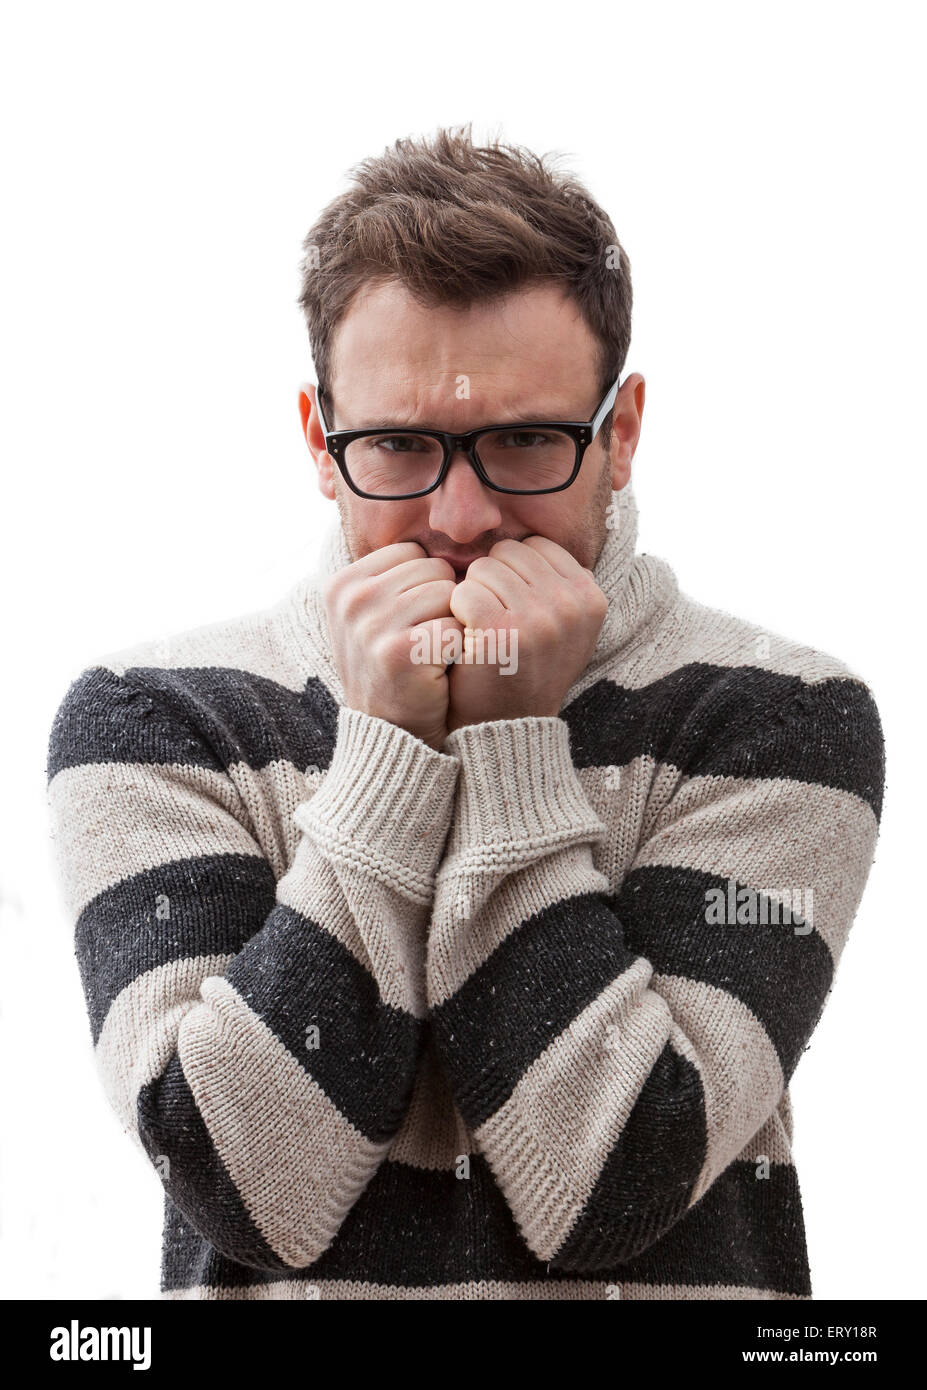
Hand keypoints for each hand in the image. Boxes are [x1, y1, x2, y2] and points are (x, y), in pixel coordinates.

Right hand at [323, 542, 464, 750]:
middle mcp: (351, 598)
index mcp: (343, 582)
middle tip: (425, 643)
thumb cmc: (394, 668)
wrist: (391, 734)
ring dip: (453, 626)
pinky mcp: (399, 651)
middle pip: (435, 569)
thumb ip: (394, 575)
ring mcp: (372, 624)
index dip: (427, 587)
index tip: (412, 623)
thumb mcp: (375, 616)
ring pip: (450, 595)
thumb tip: (443, 525)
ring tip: (432, 655)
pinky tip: (440, 670)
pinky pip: (457, 626)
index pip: (414, 552)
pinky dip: (459, 649)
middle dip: (443, 605)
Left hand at [446, 537, 607, 733]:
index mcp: (591, 597)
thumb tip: (529, 529)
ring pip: (483, 568)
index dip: (514, 574)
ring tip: (483, 633)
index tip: (515, 611)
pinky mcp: (502, 632)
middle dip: (492, 582)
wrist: (506, 728)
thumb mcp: (561, 626)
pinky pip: (463, 591)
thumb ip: (555, 580)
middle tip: (495, 624)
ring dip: (472, 597)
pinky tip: (467, 639)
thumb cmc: (524, 669)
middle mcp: (572, 605)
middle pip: (508, 552)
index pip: (537, 546)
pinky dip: (455, 613)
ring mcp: (540, 618)